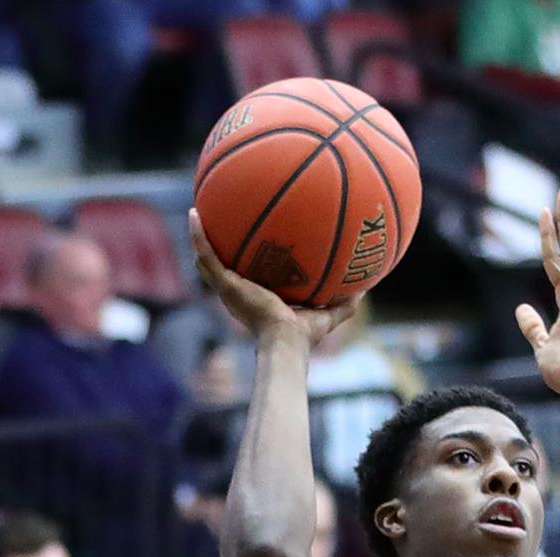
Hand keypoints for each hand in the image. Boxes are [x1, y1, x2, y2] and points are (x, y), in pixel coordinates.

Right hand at [188, 210, 359, 348]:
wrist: (286, 342)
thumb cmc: (303, 337)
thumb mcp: (326, 316)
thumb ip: (343, 304)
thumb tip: (364, 291)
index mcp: (256, 300)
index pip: (244, 278)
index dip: (241, 263)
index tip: (245, 246)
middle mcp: (238, 294)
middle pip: (221, 267)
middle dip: (216, 246)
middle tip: (217, 222)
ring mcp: (228, 289)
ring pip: (205, 260)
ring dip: (199, 236)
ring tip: (197, 212)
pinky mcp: (225, 284)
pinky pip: (206, 255)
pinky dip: (198, 235)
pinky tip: (194, 213)